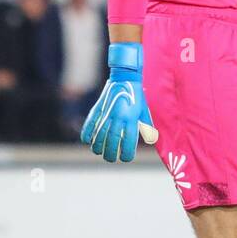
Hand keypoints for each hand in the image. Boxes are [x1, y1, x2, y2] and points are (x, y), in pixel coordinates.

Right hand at [80, 42, 157, 161]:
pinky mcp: (98, 108)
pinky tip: (87, 140)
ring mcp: (107, 112)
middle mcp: (119, 117)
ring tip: (99, 152)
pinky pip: (90, 122)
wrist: (124, 78)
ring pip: (100, 134)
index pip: (129, 141)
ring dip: (98, 146)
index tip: (126, 158)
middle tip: (111, 159)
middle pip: (113, 140)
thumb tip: (149, 140)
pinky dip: (87, 133)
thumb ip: (146, 125)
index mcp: (132, 118)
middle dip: (111, 153)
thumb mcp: (143, 111)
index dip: (127, 152)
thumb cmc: (136, 97)